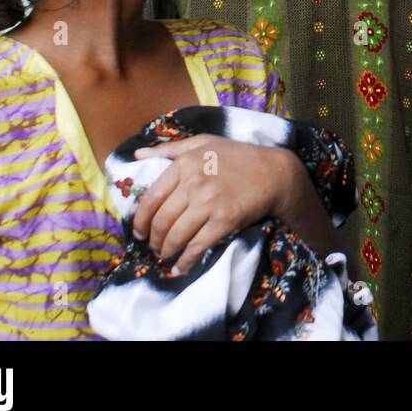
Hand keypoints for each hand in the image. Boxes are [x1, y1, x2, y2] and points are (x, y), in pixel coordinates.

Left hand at [131, 135, 307, 273]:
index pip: (151, 198)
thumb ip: (169, 149)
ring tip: (165, 255)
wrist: (274, 172)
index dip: (141, 220)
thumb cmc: (238, 156)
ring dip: (166, 251)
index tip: (139, 232)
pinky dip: (186, 261)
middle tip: (153, 247)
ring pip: (176, 235)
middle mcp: (194, 183)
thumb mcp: (203, 142)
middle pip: (161, 220)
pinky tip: (181, 267)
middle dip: (153, 240)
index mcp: (185, 164)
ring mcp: (209, 203)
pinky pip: (197, 246)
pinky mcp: (225, 220)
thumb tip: (137, 154)